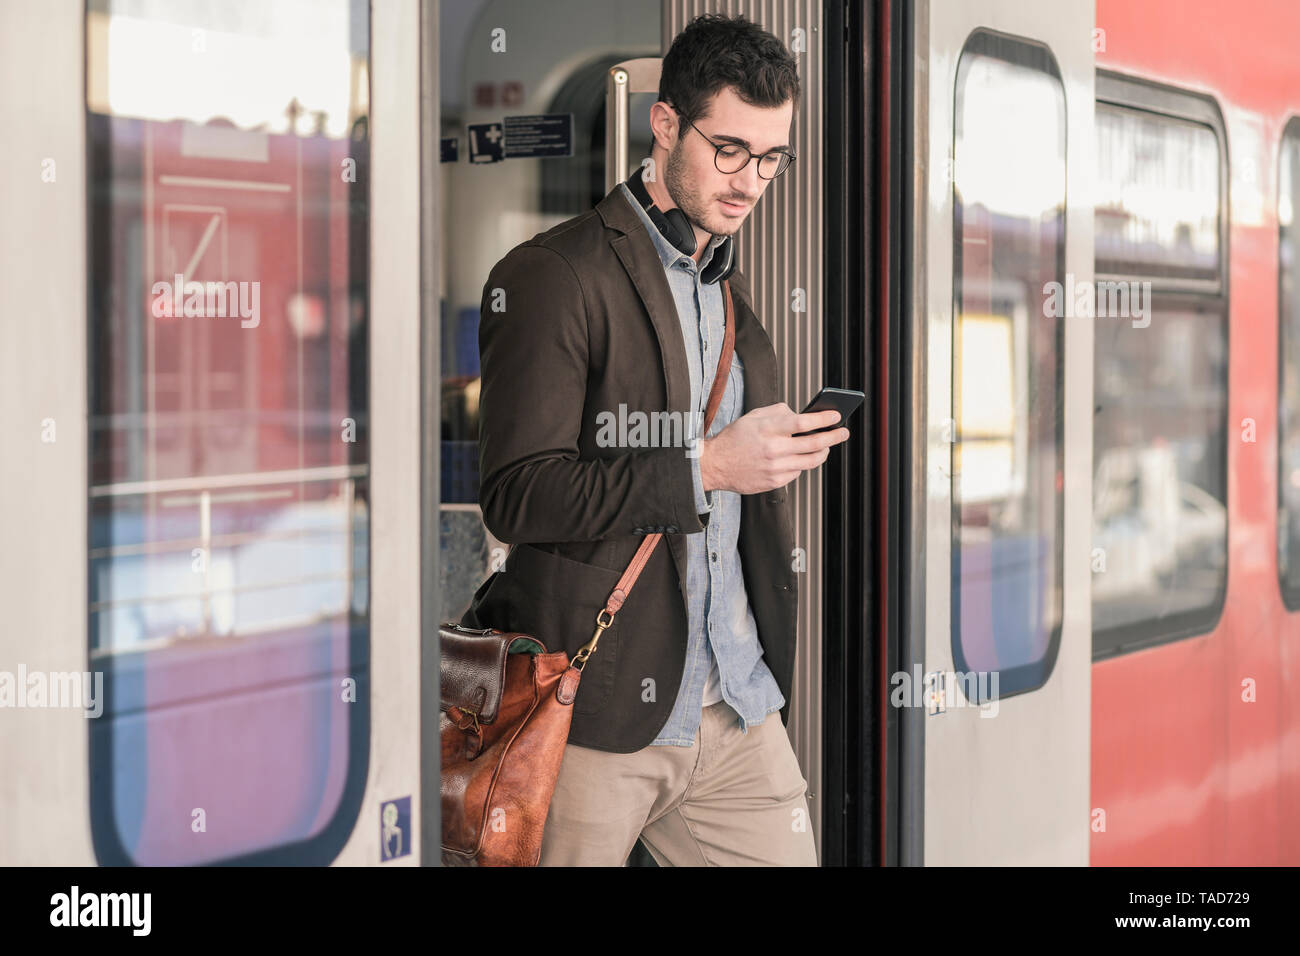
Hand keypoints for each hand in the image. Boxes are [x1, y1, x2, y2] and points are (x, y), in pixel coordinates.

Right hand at [697, 403, 849, 494]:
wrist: (715, 465)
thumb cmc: (735, 438)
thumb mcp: (754, 416)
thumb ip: (779, 412)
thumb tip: (803, 415)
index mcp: (768, 429)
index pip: (803, 422)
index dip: (823, 418)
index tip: (836, 415)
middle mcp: (773, 449)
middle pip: (814, 443)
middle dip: (834, 436)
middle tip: (843, 432)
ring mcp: (775, 467)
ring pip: (811, 461)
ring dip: (824, 452)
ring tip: (827, 446)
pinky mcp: (774, 482)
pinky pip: (798, 472)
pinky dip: (803, 464)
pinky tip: (801, 458)